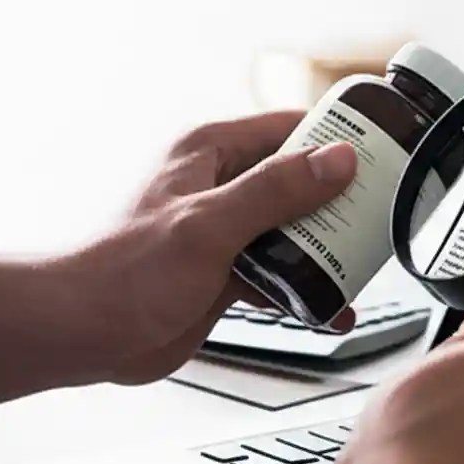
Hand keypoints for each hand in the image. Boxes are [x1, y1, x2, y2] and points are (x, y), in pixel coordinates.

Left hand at [65, 110, 358, 384]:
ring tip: (359, 269)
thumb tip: (334, 162)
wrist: (85, 333)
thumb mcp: (210, 224)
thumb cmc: (123, 273)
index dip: (336, 141)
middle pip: (299, 183)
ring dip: (326, 252)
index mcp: (211, 154)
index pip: (289, 129)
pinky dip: (306, 289)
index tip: (378, 159)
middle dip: (339, 205)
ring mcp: (224, 232)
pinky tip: (329, 307)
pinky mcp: (225, 274)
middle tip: (376, 223)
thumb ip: (275, 191)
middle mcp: (220, 187)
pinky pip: (279, 273)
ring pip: (293, 231)